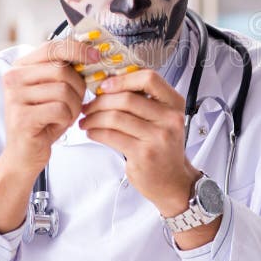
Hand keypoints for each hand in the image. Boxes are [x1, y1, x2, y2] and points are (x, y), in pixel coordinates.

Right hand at [0, 38, 98, 233]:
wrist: (25, 153)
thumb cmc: (44, 119)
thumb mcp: (55, 90)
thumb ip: (66, 71)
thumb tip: (94, 53)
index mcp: (21, 66)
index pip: (53, 47)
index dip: (78, 50)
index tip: (96, 57)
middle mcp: (13, 78)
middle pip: (61, 70)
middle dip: (79, 87)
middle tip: (77, 102)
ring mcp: (15, 97)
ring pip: (64, 90)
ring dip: (73, 106)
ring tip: (65, 116)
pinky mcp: (22, 117)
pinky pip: (60, 110)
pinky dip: (66, 119)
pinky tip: (56, 125)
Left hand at [78, 69, 200, 216]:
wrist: (172, 181)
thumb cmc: (163, 148)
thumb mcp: (164, 119)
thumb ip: (145, 101)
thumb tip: (109, 85)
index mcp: (175, 104)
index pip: (149, 78)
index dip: (123, 79)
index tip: (105, 86)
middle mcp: (170, 119)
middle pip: (127, 99)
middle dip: (100, 101)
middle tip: (87, 107)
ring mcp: (157, 137)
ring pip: (115, 117)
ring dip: (93, 118)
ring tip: (86, 121)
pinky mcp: (143, 154)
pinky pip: (111, 136)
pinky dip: (95, 132)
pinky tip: (92, 132)